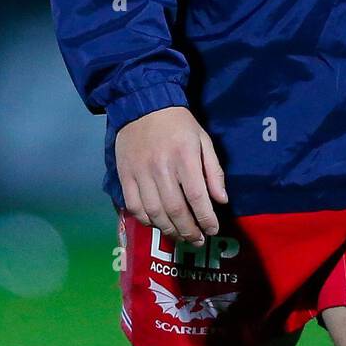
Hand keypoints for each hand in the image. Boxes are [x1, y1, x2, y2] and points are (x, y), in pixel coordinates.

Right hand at [115, 106, 227, 245]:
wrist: (143, 106)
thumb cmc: (179, 124)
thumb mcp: (204, 140)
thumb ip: (213, 170)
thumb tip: (221, 200)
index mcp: (185, 157)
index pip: (196, 196)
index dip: (205, 218)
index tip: (213, 230)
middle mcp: (161, 168)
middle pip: (175, 209)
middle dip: (188, 230)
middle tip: (197, 240)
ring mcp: (140, 173)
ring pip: (154, 212)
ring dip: (169, 230)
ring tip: (180, 236)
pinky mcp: (124, 176)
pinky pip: (134, 207)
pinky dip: (146, 220)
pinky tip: (158, 224)